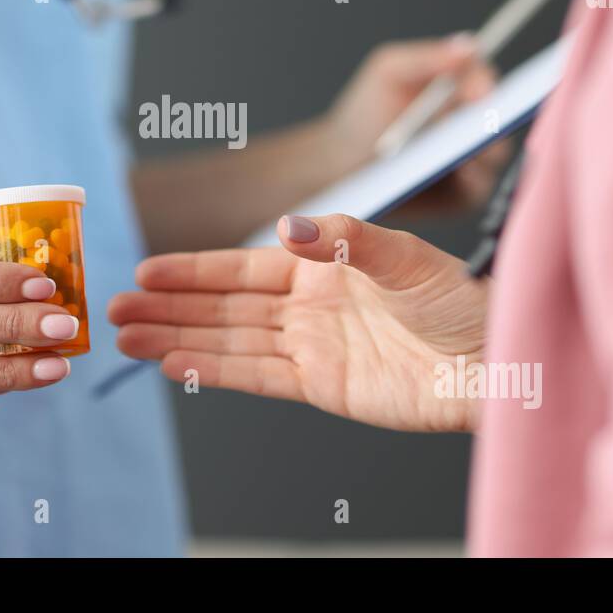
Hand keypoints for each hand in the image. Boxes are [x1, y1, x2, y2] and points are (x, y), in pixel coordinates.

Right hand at [109, 213, 489, 431]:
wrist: (497, 364)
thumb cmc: (463, 301)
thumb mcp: (406, 258)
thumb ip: (345, 240)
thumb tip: (289, 226)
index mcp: (321, 263)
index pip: (241, 266)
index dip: (192, 270)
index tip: (146, 272)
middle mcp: (308, 303)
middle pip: (223, 305)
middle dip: (169, 307)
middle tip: (114, 310)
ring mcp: (311, 345)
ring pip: (229, 341)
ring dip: (177, 339)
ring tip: (127, 339)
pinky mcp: (322, 385)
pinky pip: (256, 376)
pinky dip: (214, 371)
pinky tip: (175, 364)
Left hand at [320, 36, 510, 211]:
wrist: (341, 163)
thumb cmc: (365, 113)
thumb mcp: (387, 73)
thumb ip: (426, 58)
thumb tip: (469, 46)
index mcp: (459, 88)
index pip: (487, 81)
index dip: (486, 87)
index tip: (477, 93)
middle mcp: (471, 123)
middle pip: (500, 120)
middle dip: (490, 122)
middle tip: (475, 125)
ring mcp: (471, 159)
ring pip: (493, 156)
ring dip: (479, 153)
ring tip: (460, 150)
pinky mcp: (462, 194)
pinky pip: (477, 189)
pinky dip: (469, 182)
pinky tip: (455, 174)